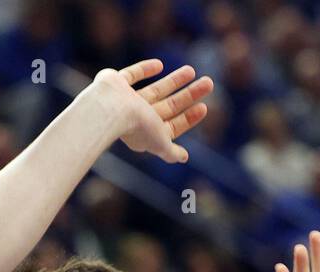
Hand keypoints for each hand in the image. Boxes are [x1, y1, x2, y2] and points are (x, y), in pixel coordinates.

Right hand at [94, 59, 211, 163]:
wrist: (110, 109)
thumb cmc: (138, 129)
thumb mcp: (161, 144)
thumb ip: (171, 152)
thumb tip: (184, 158)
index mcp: (148, 132)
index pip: (174, 124)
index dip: (189, 117)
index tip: (204, 107)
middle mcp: (137, 116)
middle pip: (170, 104)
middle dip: (190, 95)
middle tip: (209, 83)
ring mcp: (125, 99)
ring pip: (156, 88)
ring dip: (175, 80)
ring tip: (192, 70)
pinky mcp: (114, 82)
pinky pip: (132, 74)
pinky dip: (145, 69)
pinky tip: (160, 65)